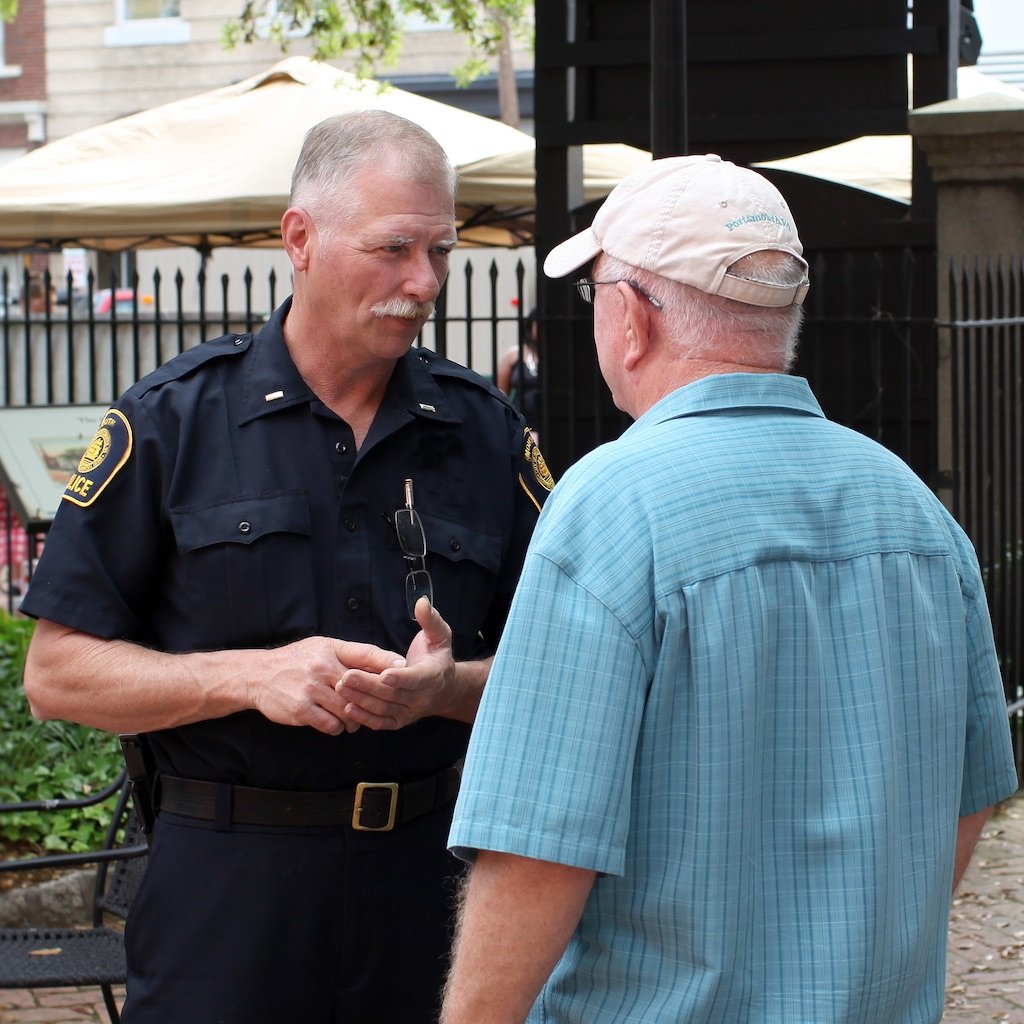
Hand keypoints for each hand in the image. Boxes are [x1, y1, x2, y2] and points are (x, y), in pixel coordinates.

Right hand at [248, 636, 403, 734]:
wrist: (258, 676)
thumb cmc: (296, 660)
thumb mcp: (322, 647)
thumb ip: (351, 654)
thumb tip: (385, 662)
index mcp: (331, 650)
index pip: (365, 654)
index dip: (387, 661)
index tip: (403, 669)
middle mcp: (322, 668)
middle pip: (361, 687)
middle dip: (373, 699)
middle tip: (380, 706)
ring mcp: (312, 690)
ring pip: (349, 710)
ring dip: (356, 717)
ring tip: (356, 718)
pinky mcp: (302, 710)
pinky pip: (332, 725)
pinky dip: (339, 727)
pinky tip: (337, 723)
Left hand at [335, 597, 455, 729]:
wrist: (443, 688)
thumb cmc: (436, 657)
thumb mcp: (440, 635)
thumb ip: (430, 620)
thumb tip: (422, 602)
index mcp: (432, 675)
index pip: (416, 678)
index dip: (400, 677)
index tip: (382, 673)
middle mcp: (422, 698)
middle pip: (393, 694)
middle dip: (368, 685)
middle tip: (345, 675)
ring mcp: (410, 712)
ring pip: (384, 709)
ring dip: (361, 699)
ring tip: (340, 687)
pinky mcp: (399, 721)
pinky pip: (381, 722)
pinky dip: (364, 717)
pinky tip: (348, 707)